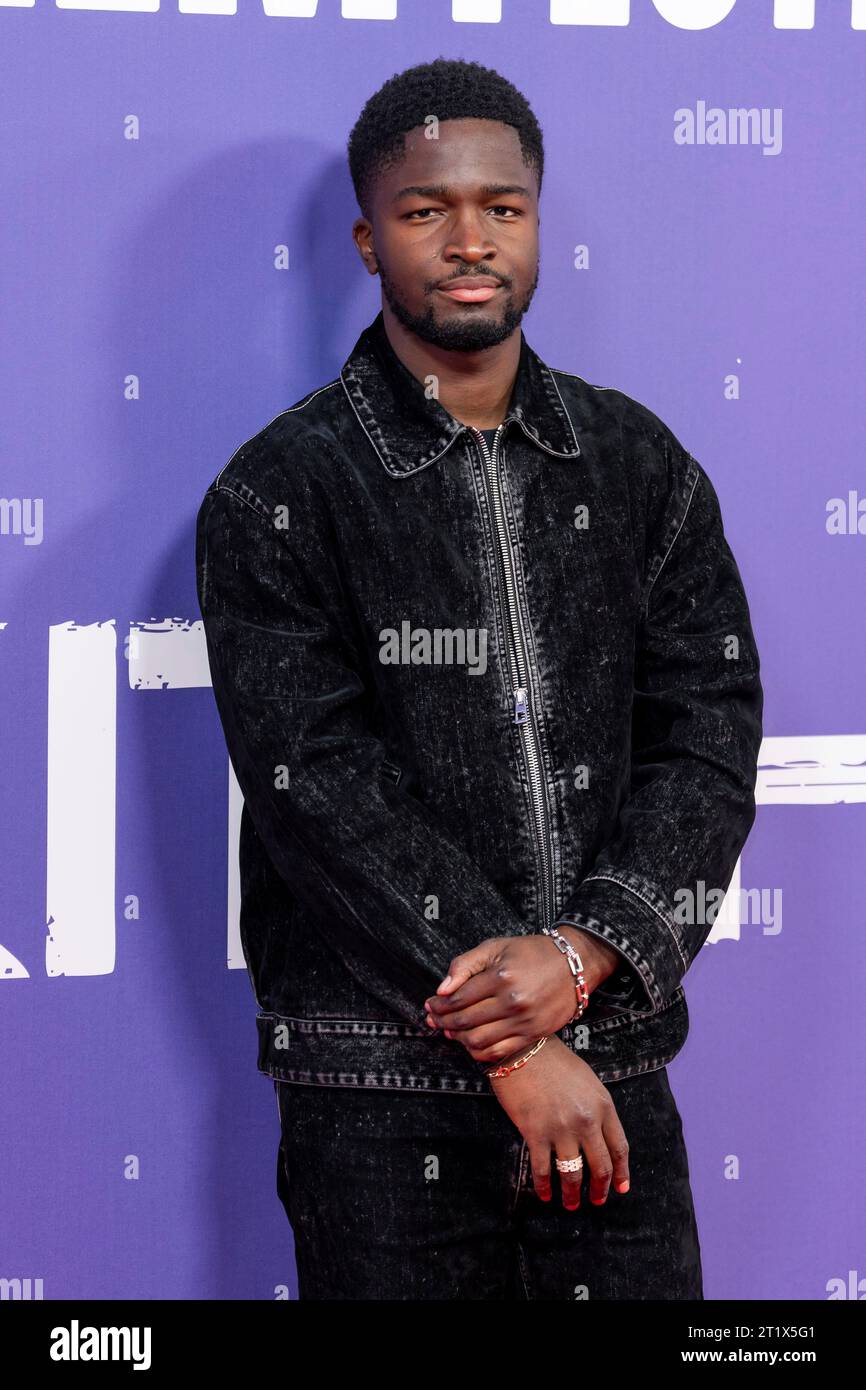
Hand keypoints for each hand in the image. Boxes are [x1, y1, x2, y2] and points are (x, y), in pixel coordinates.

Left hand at [423, 928, 621, 1064]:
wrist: (573, 965)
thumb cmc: (531, 952)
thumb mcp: (496, 947)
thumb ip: (465, 964)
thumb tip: (442, 989)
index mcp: (501, 976)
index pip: (458, 998)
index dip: (439, 1004)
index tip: (430, 1004)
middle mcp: (513, 1001)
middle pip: (466, 1020)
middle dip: (443, 1021)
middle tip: (433, 1019)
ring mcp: (524, 1021)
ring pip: (479, 1040)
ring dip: (458, 1038)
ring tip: (449, 1031)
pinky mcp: (534, 1034)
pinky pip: (498, 1051)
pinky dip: (478, 1052)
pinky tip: (470, 1043)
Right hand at [488, 1035, 630, 1207]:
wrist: (524, 1049)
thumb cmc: (556, 1062)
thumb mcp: (588, 1081)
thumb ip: (597, 1109)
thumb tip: (599, 1138)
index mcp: (603, 1106)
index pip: (619, 1148)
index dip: (622, 1173)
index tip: (622, 1189)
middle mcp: (586, 1121)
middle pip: (600, 1166)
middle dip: (600, 1189)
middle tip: (597, 1201)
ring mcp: (561, 1129)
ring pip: (573, 1174)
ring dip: (573, 1194)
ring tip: (571, 1204)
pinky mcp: (536, 1133)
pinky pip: (543, 1170)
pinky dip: (545, 1187)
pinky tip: (545, 1195)